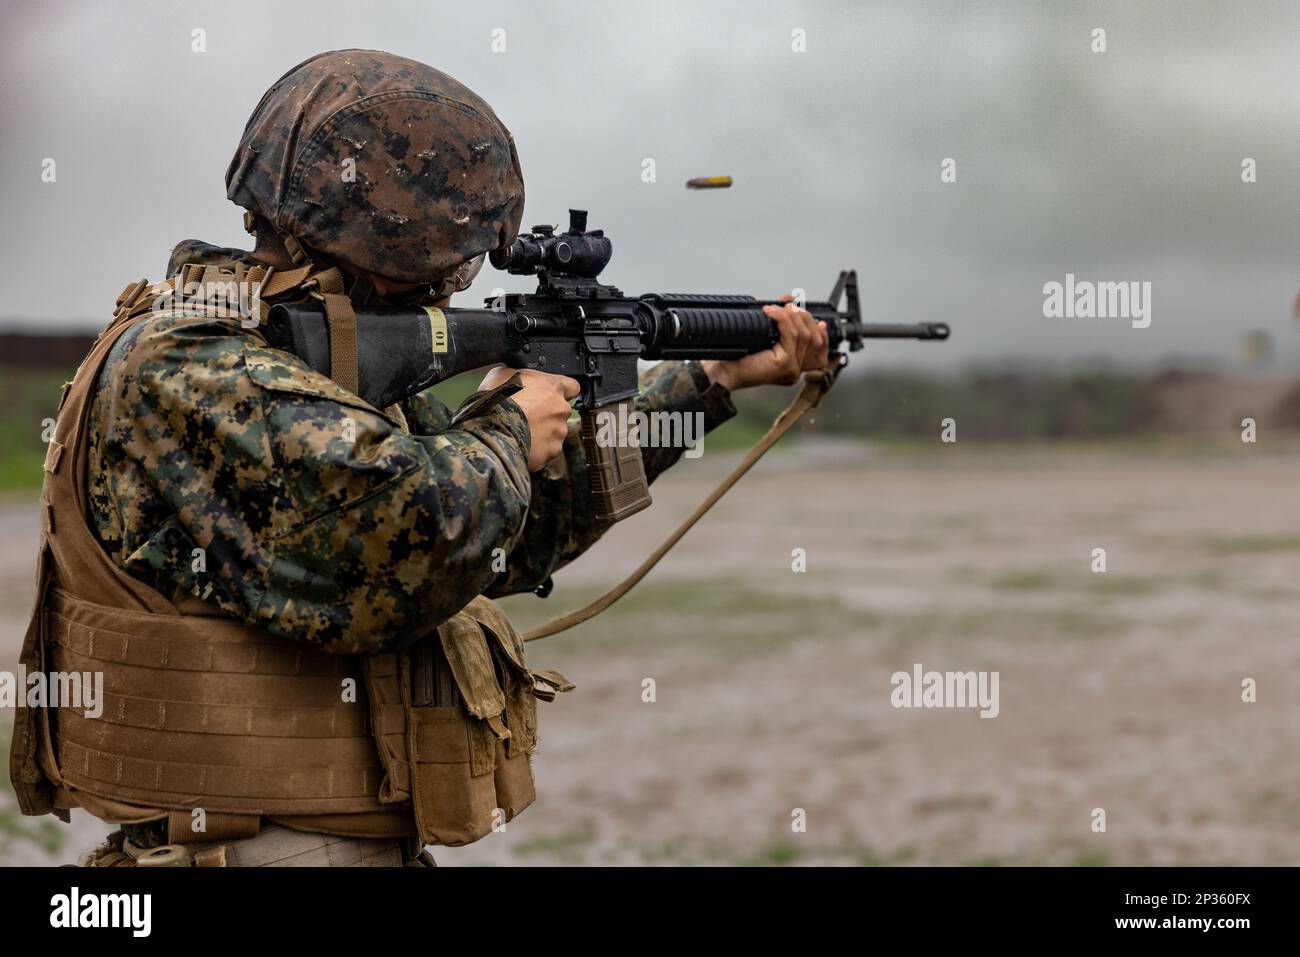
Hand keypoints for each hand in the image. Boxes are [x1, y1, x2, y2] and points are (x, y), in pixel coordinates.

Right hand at [478, 366, 579, 470]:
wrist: (492, 431)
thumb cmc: (496, 401)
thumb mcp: (501, 374)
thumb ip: (518, 375)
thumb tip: (515, 377)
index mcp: (552, 386)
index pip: (572, 386)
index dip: (561, 390)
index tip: (551, 394)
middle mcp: (561, 409)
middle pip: (560, 411)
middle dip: (547, 413)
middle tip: (527, 415)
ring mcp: (558, 431)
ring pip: (555, 431)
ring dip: (542, 431)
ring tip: (521, 431)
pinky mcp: (552, 451)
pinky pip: (547, 449)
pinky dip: (537, 448)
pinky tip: (521, 444)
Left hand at [699, 298, 829, 390]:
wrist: (721, 370)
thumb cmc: (737, 355)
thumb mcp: (764, 333)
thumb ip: (781, 320)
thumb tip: (791, 299)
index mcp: (792, 366)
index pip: (820, 353)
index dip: (823, 335)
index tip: (818, 320)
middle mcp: (795, 370)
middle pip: (815, 339)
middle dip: (805, 318)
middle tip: (789, 307)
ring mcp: (791, 369)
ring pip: (805, 335)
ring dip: (792, 316)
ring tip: (776, 308)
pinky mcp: (784, 364)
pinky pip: (792, 335)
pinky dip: (783, 318)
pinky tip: (771, 312)